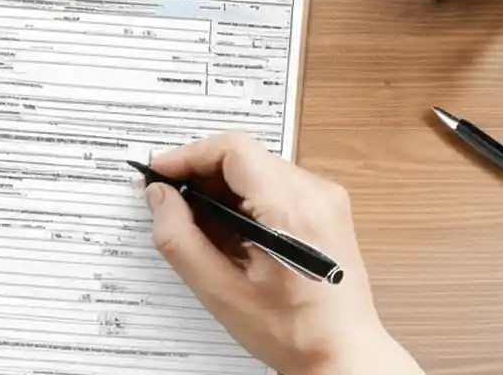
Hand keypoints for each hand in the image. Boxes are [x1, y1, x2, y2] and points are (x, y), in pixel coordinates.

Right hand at [144, 133, 421, 374]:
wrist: (343, 353)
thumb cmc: (292, 332)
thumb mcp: (220, 291)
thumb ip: (180, 239)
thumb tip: (159, 197)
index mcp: (291, 211)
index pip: (233, 149)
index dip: (188, 155)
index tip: (159, 174)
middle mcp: (315, 194)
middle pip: (244, 156)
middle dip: (201, 173)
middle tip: (171, 203)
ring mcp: (326, 198)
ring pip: (258, 167)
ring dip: (222, 186)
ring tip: (201, 224)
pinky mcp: (327, 207)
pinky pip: (276, 182)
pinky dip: (246, 196)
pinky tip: (232, 230)